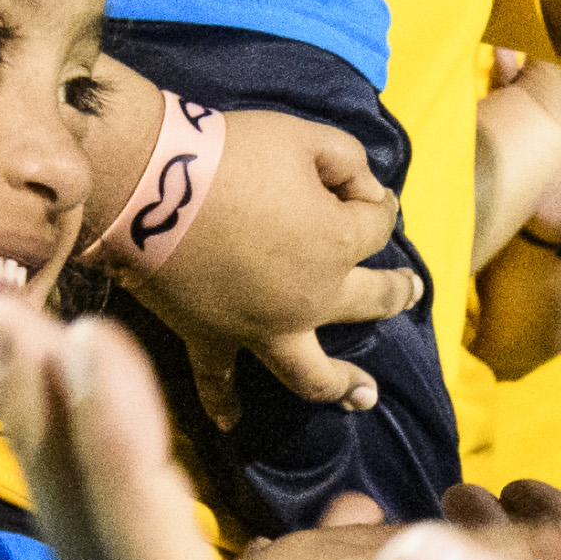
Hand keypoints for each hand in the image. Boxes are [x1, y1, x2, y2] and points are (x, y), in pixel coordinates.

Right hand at [116, 108, 417, 423]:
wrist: (150, 182)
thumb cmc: (230, 152)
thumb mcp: (305, 136)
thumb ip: (347, 161)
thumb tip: (363, 187)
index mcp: (339, 247)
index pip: (378, 225)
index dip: (373, 199)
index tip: (358, 186)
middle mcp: (311, 300)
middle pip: (370, 300)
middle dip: (396, 292)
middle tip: (410, 292)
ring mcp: (262, 329)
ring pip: (314, 372)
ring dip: (343, 385)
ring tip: (366, 396)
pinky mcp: (211, 338)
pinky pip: (217, 381)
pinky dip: (221, 403)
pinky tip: (229, 423)